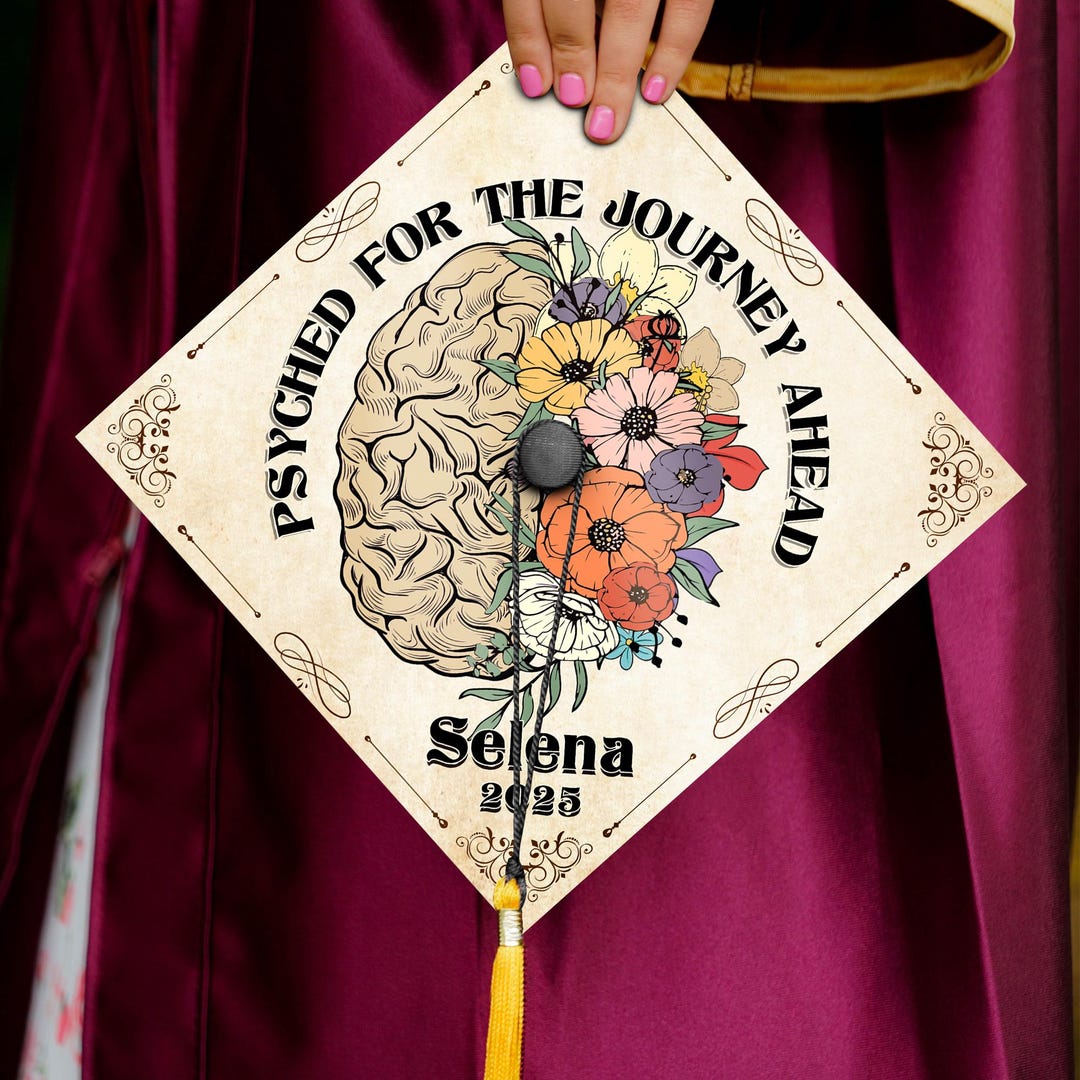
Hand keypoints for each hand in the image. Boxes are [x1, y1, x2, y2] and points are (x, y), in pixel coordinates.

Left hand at [503, 0, 714, 142]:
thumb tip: (550, 65)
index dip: (529, 37)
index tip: (536, 87)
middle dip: (573, 58)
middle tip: (576, 108)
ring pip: (629, 9)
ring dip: (616, 71)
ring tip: (608, 119)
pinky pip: (687, 7)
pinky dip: (673, 53)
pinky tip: (655, 92)